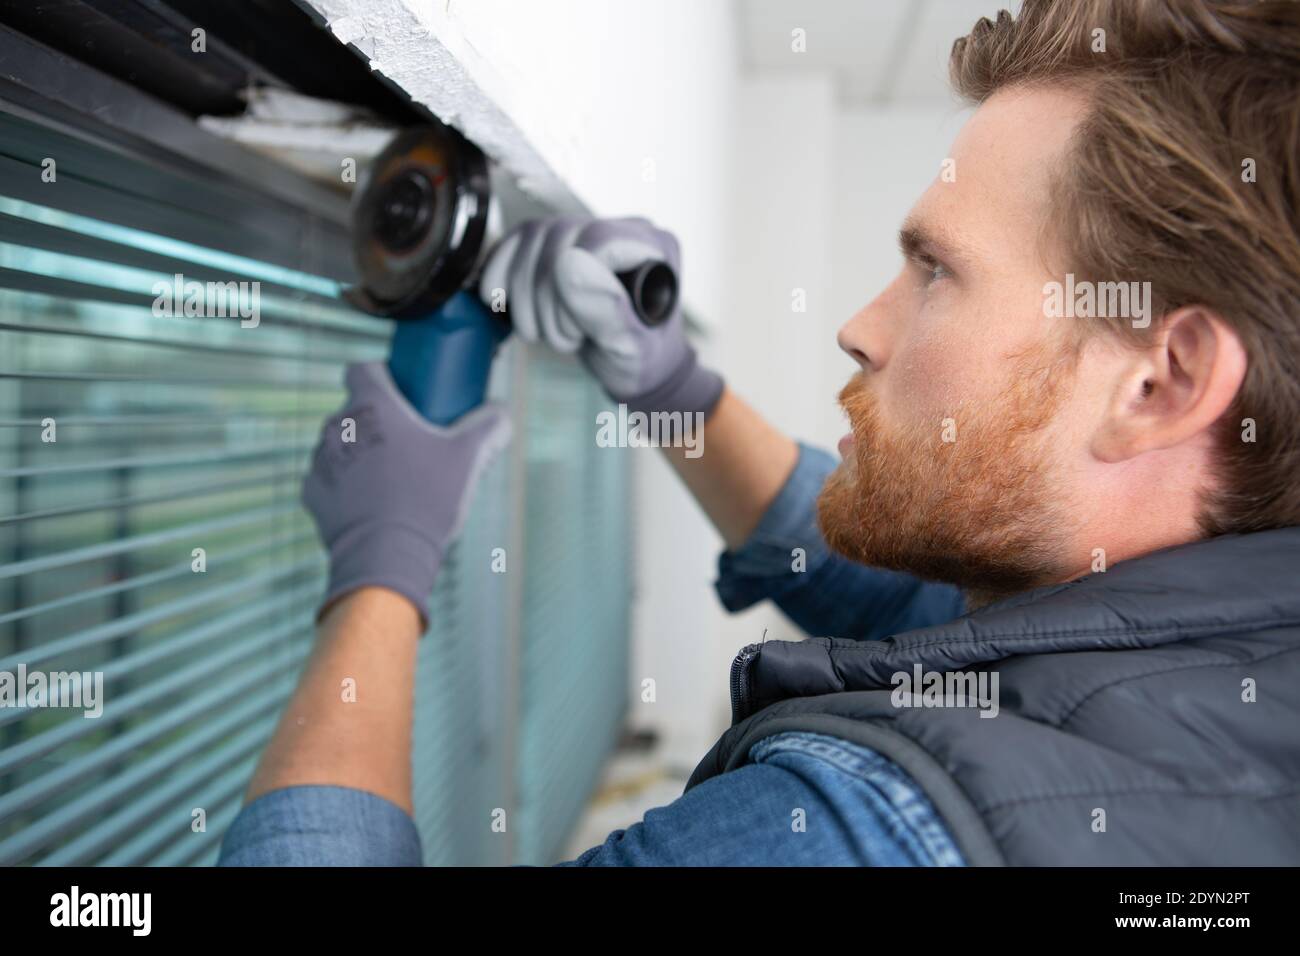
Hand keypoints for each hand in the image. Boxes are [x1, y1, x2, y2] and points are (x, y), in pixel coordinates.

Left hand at [302, 361, 510, 623]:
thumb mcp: (470, 456)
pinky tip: (370, 503)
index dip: (382, 377)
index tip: (402, 394)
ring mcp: (321, 460)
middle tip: (409, 444)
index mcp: (372, 404)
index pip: (363, 369)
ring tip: (391, 479)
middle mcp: (338, 425)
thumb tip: (500, 412)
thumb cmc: (427, 499)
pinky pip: (329, 479)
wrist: (386, 556)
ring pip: (340, 444)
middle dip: (378, 421)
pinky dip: (346, 486)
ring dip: (360, 453)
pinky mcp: (312, 493)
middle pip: (355, 410)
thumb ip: (490, 425)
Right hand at [479, 216, 723, 416]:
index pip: (595, 239)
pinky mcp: (553, 242)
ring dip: (524, 297)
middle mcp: (621, 227)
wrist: (626, 365)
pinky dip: (501, 279)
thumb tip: (569, 261)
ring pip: (530, 237)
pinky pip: (514, 242)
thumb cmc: (639, 359)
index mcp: (652, 246)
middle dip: (547, 301)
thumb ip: (605, 307)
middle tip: (567, 339)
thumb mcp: (630, 347)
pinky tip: (511, 307)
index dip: (571, 288)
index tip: (579, 329)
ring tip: (548, 332)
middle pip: (557, 237)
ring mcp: (585, 230)